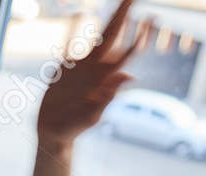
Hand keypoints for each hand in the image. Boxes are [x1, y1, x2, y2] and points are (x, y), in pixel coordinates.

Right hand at [35, 0, 148, 146]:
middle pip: (115, 35)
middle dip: (125, 15)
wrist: (53, 132)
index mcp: (105, 77)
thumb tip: (129, 77)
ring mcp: (82, 66)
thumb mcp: (91, 116)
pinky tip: (77, 13)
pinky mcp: (65, 69)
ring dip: (108, 19)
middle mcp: (97, 67)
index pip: (128, 51)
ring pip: (98, 37)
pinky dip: (73, 29)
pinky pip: (69, 43)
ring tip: (120, 3)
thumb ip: (107, 98)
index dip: (140, 34)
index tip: (152, 16)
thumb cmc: (74, 129)